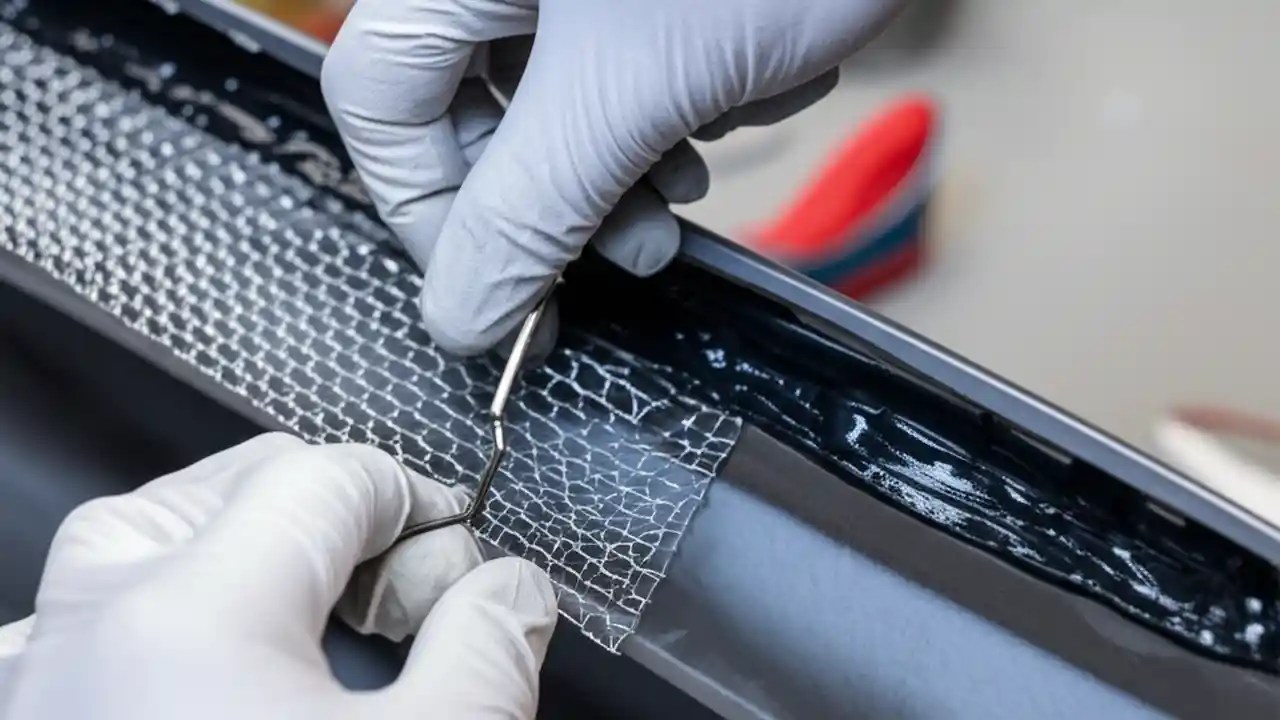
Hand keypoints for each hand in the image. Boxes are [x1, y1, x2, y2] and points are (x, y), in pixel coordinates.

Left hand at [0, 434, 556, 719]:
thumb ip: (485, 651)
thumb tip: (511, 590)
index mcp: (193, 612)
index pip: (333, 477)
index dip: (422, 501)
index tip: (467, 552)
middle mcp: (91, 631)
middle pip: (225, 487)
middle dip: (330, 518)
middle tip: (397, 588)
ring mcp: (44, 686)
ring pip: (139, 547)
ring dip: (244, 559)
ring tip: (317, 616)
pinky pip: (89, 630)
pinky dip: (168, 622)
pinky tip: (218, 670)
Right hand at [322, 0, 901, 354]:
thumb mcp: (630, 94)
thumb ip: (532, 212)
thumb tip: (461, 316)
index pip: (381, 102)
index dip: (434, 216)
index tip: (505, 299)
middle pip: (474, 101)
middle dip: (568, 188)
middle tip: (634, 246)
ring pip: (562, 91)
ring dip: (636, 151)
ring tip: (697, 166)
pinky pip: (632, 57)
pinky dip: (689, 92)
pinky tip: (753, 84)